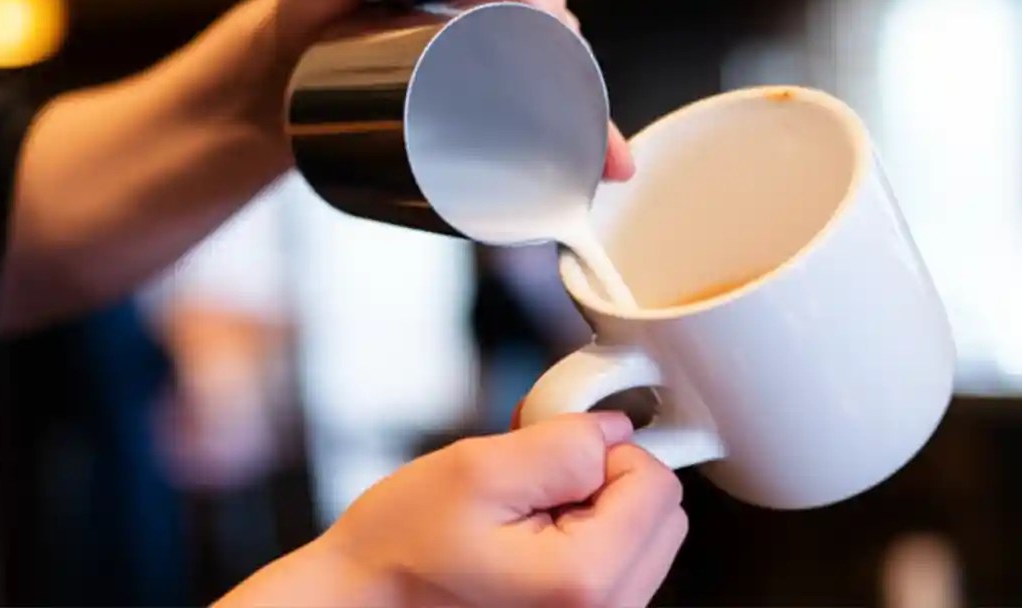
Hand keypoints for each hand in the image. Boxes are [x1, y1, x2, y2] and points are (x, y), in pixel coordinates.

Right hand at [217, 413, 686, 607]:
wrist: (360, 604)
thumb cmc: (399, 552)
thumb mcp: (479, 469)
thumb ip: (565, 442)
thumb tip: (617, 430)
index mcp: (588, 582)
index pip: (656, 483)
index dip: (602, 453)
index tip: (546, 463)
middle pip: (661, 515)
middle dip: (604, 482)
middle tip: (531, 487)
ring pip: (643, 538)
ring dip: (592, 510)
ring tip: (521, 516)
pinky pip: (618, 564)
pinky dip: (582, 538)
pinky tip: (527, 539)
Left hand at [271, 0, 632, 179]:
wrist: (306, 66)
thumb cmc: (320, 2)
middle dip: (493, 8)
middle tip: (433, 22)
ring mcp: (515, 12)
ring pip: (556, 31)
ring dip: (536, 63)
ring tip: (472, 73)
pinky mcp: (521, 64)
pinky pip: (571, 93)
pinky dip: (594, 129)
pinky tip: (610, 158)